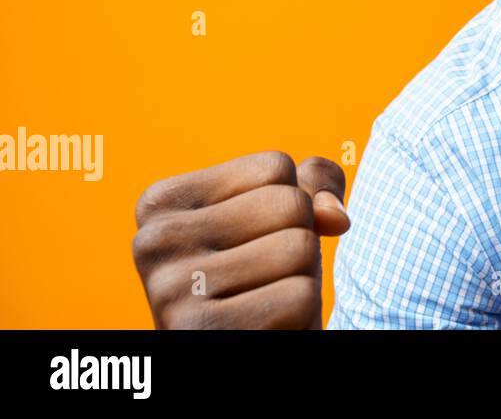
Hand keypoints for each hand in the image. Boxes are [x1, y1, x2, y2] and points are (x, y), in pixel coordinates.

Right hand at [132, 151, 349, 328]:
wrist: (238, 345)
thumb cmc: (260, 280)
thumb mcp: (281, 219)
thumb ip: (312, 185)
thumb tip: (335, 217)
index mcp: (161, 202)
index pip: (274, 166)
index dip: (290, 205)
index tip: (254, 242)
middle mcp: (153, 241)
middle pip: (289, 203)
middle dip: (300, 240)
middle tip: (265, 278)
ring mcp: (169, 289)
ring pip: (300, 247)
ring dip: (302, 279)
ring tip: (265, 302)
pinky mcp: (199, 332)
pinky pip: (300, 296)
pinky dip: (301, 315)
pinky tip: (265, 328)